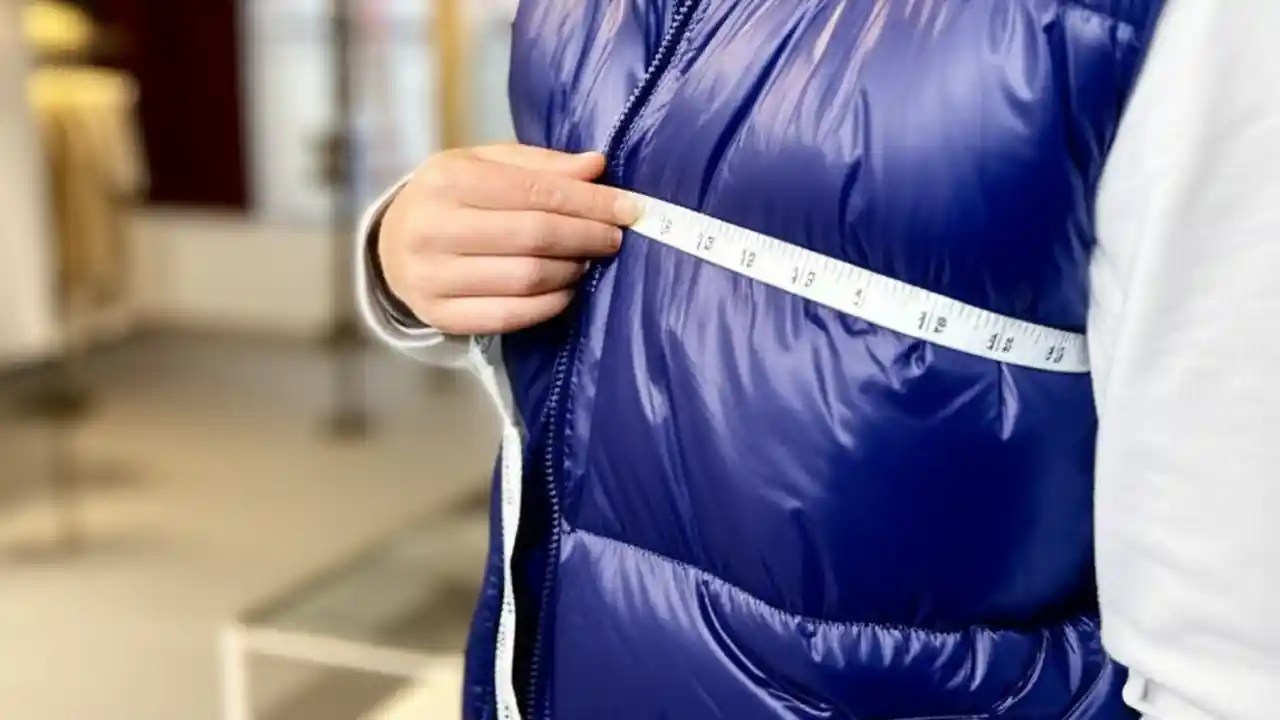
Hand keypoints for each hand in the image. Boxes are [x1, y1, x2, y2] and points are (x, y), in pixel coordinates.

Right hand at [377, 144, 639, 334]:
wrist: (391, 245)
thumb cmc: (450, 197)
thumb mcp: (486, 165)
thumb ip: (541, 166)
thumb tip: (597, 166)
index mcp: (448, 179)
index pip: (536, 193)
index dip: (591, 203)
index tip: (629, 208)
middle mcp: (434, 227)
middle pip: (535, 237)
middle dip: (587, 237)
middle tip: (614, 238)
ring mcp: (433, 276)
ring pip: (526, 278)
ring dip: (571, 271)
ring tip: (588, 261)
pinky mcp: (440, 315)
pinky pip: (510, 316)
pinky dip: (550, 304)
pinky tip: (566, 290)